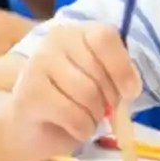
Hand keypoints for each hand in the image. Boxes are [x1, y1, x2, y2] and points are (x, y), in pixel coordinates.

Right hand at [2, 22, 141, 160]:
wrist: (32, 127)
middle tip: (103, 109)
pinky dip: (83, 128)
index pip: (105, 37)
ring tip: (88, 118)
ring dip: (95, 115)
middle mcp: (55, 41)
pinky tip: (76, 128)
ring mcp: (37, 65)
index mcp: (79, 32)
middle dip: (109, 98)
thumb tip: (130, 87)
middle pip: (97, 70)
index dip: (122, 67)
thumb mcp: (104, 82)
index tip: (131, 92)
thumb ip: (118, 75)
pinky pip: (71, 114)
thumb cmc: (75, 99)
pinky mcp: (28, 94)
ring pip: (86, 93)